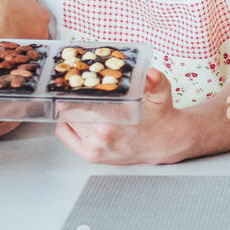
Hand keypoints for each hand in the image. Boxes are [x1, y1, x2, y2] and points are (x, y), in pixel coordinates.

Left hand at [54, 68, 193, 164]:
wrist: (165, 142)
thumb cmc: (159, 116)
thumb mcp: (161, 93)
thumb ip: (156, 81)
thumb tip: (151, 73)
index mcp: (114, 122)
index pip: (78, 102)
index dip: (73, 89)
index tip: (72, 79)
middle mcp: (101, 137)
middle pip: (69, 110)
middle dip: (70, 96)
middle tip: (72, 84)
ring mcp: (94, 149)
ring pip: (66, 121)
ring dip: (68, 108)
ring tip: (75, 98)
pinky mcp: (91, 156)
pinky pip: (65, 135)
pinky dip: (66, 122)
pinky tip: (75, 114)